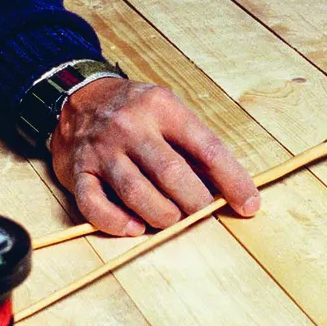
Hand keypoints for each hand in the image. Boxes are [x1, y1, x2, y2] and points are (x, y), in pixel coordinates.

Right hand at [49, 76, 260, 235]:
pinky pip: (94, 204)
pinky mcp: (79, 170)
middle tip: (202, 214)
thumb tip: (229, 188)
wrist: (78, 97)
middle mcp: (131, 126)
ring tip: (172, 219)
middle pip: (171, 172)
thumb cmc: (135, 111)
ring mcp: (102, 149)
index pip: (206, 148)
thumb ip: (193, 146)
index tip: (248, 205)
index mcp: (162, 107)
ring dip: (161, 215)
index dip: (232, 180)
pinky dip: (115, 222)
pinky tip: (133, 227)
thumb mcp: (168, 111)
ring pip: (135, 191)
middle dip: (195, 203)